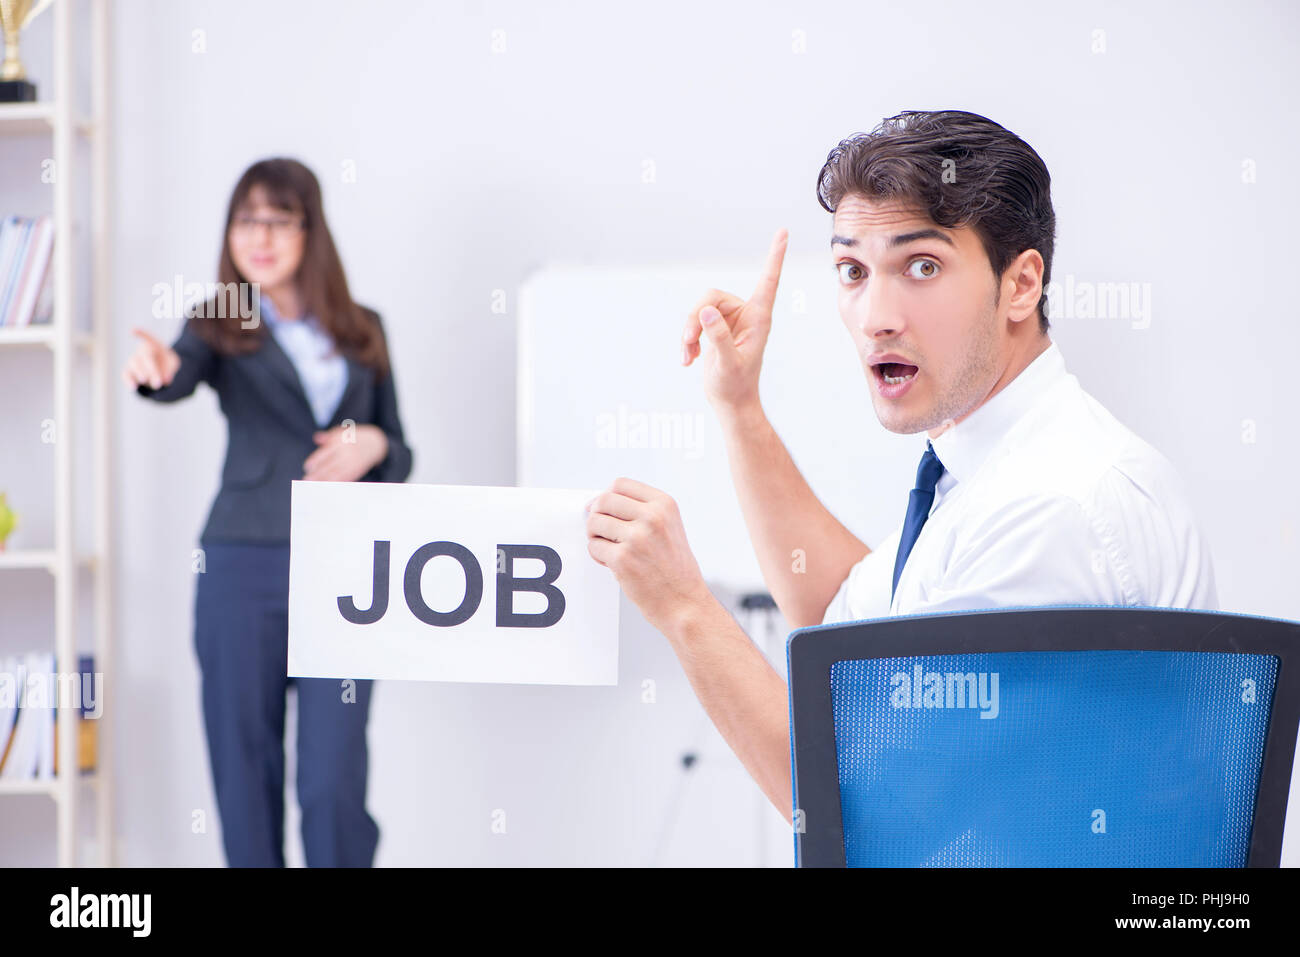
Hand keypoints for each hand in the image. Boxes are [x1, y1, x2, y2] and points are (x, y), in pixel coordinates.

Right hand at [122, 327, 180, 389]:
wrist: (161, 371)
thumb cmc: (167, 362)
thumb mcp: (173, 363)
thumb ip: (170, 368)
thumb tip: (166, 380)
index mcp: (153, 345)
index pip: (148, 338)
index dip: (141, 334)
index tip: (133, 330)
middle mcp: (141, 351)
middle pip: (144, 357)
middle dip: (151, 369)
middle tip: (158, 381)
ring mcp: (134, 361)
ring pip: (134, 364)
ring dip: (140, 373)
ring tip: (145, 380)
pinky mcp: (129, 371)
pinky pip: (126, 374)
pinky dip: (129, 380)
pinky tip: (133, 387)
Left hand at [302, 424, 388, 481]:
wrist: (376, 442)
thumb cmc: (353, 438)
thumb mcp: (342, 432)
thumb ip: (328, 437)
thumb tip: (317, 438)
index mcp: (341, 442)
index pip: (326, 452)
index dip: (316, 460)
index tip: (307, 467)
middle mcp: (347, 452)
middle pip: (330, 465)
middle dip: (318, 474)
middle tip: (307, 480)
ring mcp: (354, 462)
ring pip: (338, 473)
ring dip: (325, 481)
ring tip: (315, 486)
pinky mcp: (358, 470)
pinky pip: (347, 478)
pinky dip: (338, 483)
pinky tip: (329, 487)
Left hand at [585, 477, 713, 634]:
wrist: (684, 602)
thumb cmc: (674, 568)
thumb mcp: (668, 526)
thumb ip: (640, 510)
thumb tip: (598, 502)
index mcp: (664, 505)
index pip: (620, 484)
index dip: (606, 496)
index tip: (603, 510)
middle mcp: (652, 517)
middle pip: (603, 500)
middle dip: (597, 516)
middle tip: (603, 532)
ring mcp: (637, 537)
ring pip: (594, 522)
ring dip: (596, 537)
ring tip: (611, 550)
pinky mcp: (623, 559)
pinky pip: (594, 547)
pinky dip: (598, 556)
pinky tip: (614, 564)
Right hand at [681, 228, 787, 411]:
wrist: (730, 403)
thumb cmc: (735, 386)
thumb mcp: (727, 364)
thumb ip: (718, 337)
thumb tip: (705, 311)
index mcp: (758, 318)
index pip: (768, 281)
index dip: (775, 256)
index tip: (783, 232)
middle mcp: (744, 314)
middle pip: (711, 297)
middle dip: (695, 318)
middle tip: (688, 340)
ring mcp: (728, 321)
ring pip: (699, 309)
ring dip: (688, 332)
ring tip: (688, 355)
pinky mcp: (714, 329)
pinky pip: (694, 322)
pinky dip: (687, 340)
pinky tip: (688, 359)